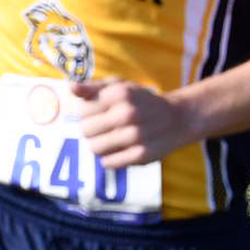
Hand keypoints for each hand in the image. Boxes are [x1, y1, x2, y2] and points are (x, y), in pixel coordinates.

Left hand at [75, 80, 199, 168]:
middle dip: (92, 129)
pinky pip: (108, 163)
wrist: (178, 118)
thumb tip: (72, 87)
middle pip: (85, 130)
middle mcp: (128, 114)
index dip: (87, 113)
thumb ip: (93, 87)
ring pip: (94, 148)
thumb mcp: (120, 86)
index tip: (99, 112)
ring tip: (111, 139)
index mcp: (120, 93)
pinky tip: (120, 150)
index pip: (82, 111)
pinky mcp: (141, 155)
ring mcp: (136, 136)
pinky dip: (110, 159)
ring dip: (99, 145)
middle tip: (106, 126)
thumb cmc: (140, 100)